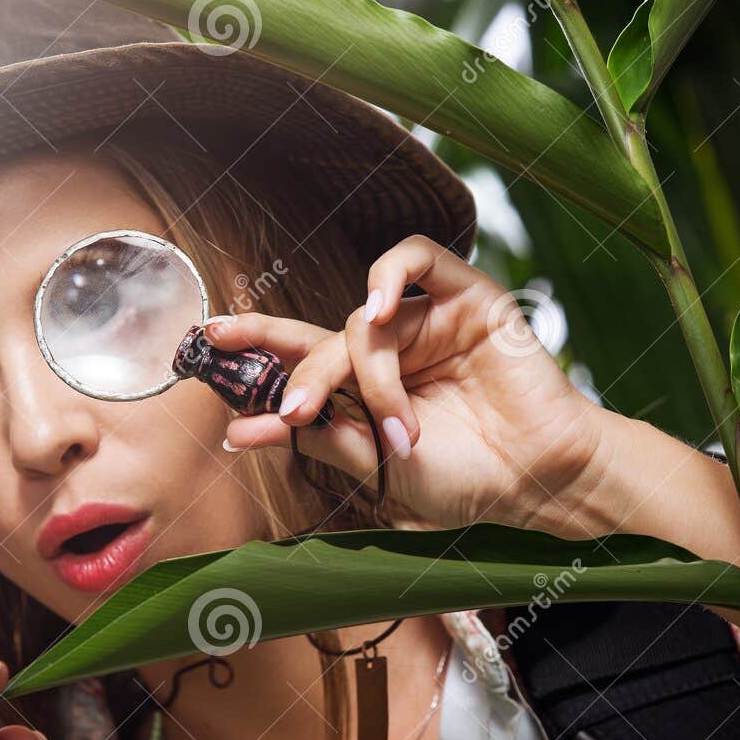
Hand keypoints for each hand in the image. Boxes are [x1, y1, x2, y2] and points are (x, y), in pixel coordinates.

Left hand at [207, 236, 610, 532]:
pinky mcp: (466, 296)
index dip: (253, 343)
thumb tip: (239, 427)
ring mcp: (427, 319)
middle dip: (305, 376)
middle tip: (297, 413)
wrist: (535, 482)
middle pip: (324, 340)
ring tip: (395, 425)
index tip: (204, 343)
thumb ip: (316, 438)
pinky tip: (376, 307)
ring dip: (370, 374)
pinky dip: (386, 274)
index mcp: (363, 385)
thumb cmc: (463, 481)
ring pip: (365, 320)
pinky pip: (416, 257)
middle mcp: (391, 346)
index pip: (297, 353)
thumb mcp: (375, 468)